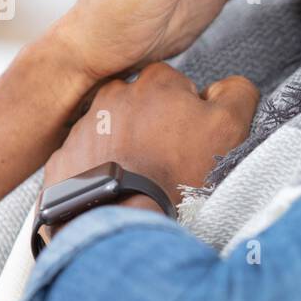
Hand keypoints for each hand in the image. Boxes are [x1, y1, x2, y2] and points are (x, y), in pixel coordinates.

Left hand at [43, 63, 259, 206]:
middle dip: (155, 127)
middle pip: (144, 106)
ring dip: (127, 148)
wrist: (123, 219)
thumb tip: (228, 85)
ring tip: (141, 179)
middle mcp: (114, 94)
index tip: (192, 141)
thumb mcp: (227, 129)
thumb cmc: (178, 173)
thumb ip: (237, 94)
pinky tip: (116, 190)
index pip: (179, 86)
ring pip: (114, 131)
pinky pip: (88, 159)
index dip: (191, 113)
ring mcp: (84, 126)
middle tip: (168, 162)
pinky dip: (101, 170)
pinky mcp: (64, 158)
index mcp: (156, 81)